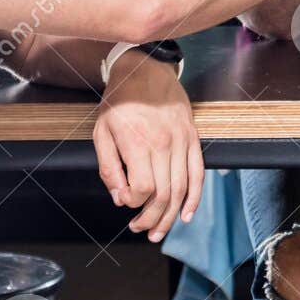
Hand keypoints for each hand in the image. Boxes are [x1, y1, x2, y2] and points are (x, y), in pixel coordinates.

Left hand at [93, 52, 204, 242]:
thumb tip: (119, 197)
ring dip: (171, 215)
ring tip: (159, 231)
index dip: (133, 203)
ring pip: (181, 188)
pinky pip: (198, 173)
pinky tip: (187, 214)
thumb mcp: (102, 132)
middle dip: (152, 218)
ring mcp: (182, 141)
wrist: (146, 69)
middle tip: (141, 229)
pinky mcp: (192, 138)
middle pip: (164, 194)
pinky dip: (195, 197)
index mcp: (138, 142)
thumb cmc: (120, 101)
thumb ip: (109, 168)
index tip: (125, 202)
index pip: (143, 188)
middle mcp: (164, 144)